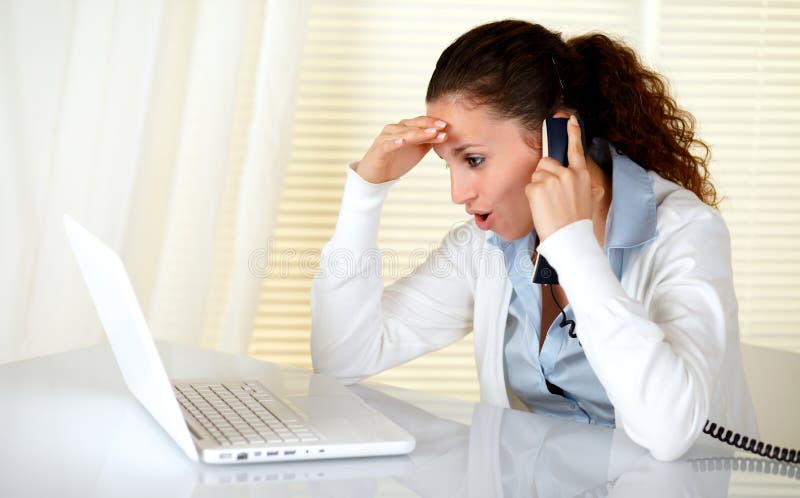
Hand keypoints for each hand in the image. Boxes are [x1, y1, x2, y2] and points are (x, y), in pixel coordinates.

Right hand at [355, 116, 447, 182]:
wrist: (376, 176)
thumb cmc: (398, 160)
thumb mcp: (417, 150)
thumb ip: (429, 141)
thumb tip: (447, 135)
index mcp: (405, 128)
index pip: (421, 122)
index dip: (433, 122)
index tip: (447, 125)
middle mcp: (395, 130)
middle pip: (413, 125)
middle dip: (428, 125)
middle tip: (443, 127)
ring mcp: (386, 138)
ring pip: (403, 133)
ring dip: (417, 133)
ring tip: (431, 133)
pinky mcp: (378, 150)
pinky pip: (387, 145)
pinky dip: (395, 142)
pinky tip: (403, 142)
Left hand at [524, 115, 595, 240]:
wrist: (571, 238)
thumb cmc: (577, 222)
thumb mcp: (587, 199)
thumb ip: (581, 186)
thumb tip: (582, 184)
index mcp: (581, 175)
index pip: (576, 149)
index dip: (572, 133)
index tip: (569, 119)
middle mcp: (567, 173)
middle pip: (546, 163)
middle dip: (544, 175)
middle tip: (550, 195)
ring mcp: (551, 179)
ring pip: (536, 174)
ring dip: (538, 187)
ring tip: (548, 204)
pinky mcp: (538, 187)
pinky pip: (530, 186)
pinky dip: (532, 197)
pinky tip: (542, 207)